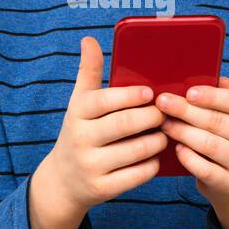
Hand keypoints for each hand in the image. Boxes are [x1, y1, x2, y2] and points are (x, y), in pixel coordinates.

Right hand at [32, 36, 168, 213]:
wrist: (63, 181)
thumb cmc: (80, 133)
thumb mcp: (79, 103)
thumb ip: (89, 72)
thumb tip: (88, 39)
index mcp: (77, 113)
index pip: (106, 100)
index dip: (132, 95)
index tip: (150, 93)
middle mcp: (81, 139)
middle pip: (126, 124)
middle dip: (152, 117)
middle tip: (165, 114)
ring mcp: (91, 165)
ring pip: (138, 150)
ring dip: (158, 140)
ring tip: (164, 133)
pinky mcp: (103, 188)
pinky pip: (139, 174)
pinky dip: (152, 164)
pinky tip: (155, 156)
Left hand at [155, 77, 228, 211]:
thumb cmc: (226, 138)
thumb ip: (222, 96)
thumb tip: (216, 77)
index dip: (212, 96)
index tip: (188, 92)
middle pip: (218, 122)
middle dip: (187, 111)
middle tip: (163, 103)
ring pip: (209, 145)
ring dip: (183, 132)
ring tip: (165, 124)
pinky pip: (205, 169)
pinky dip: (188, 157)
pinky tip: (176, 148)